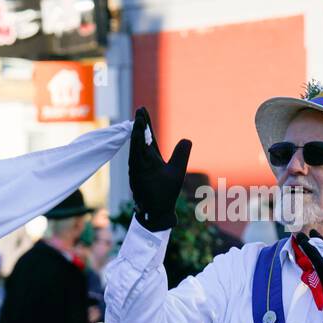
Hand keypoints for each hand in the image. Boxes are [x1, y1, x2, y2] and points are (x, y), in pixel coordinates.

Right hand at [128, 107, 191, 231]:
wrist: (157, 212)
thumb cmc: (165, 193)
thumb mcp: (177, 170)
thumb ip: (180, 154)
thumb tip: (186, 139)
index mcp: (151, 158)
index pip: (147, 137)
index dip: (145, 124)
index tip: (142, 110)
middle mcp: (142, 162)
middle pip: (140, 139)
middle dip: (139, 124)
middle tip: (139, 110)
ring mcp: (137, 169)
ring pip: (136, 148)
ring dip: (137, 134)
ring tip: (138, 120)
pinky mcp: (136, 177)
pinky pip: (135, 160)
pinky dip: (135, 149)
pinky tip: (137, 139)